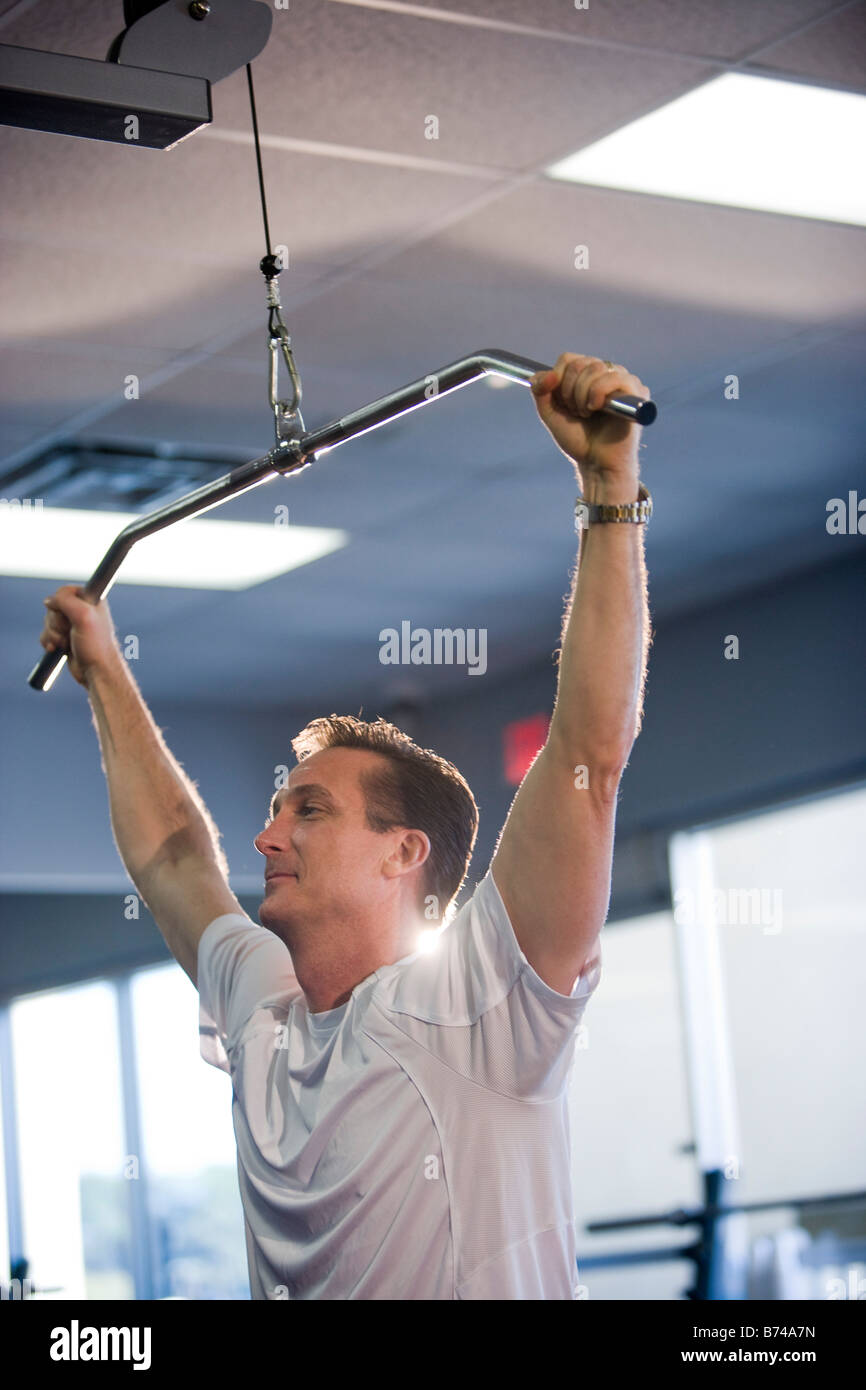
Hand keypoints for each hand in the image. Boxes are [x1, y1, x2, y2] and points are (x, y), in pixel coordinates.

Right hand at [39, 586, 121, 686]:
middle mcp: (82, 610)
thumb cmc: (95, 645)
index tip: (70, 616)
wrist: (96, 671)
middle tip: (70, 632)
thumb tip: (48, 601)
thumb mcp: (83, 616)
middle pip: (53, 607)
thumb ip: (65, 601)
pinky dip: (49, 641)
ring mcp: (72, 624)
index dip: (62, 604)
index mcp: (91, 599)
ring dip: (53, 633)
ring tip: (66, 643)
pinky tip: (57, 649)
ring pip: (48, 621)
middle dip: (56, 622)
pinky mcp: (65, 637)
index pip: (64, 591)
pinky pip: (46, 633)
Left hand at [530, 353, 649, 480]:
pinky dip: (599, 393)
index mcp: (587, 376)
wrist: (596, 463)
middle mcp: (607, 373)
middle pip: (581, 363)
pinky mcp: (636, 392)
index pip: (568, 359)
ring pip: (596, 368)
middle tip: (577, 412)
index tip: (562, 403)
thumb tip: (549, 373)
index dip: (558, 379)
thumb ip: (541, 390)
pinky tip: (597, 409)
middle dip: (570, 391)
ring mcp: (623, 381)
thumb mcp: (550, 413)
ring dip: (583, 395)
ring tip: (588, 413)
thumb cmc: (578, 439)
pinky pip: (614, 377)